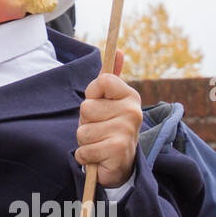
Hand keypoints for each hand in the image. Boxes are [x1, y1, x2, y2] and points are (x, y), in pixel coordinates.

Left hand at [74, 50, 142, 187]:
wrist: (122, 165)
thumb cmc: (109, 128)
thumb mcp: (110, 102)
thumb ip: (110, 78)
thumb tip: (118, 51)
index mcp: (130, 96)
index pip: (100, 81)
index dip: (92, 94)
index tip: (100, 104)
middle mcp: (133, 111)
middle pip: (86, 107)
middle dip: (85, 122)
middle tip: (100, 129)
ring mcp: (126, 131)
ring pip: (82, 130)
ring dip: (85, 141)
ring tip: (99, 143)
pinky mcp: (117, 151)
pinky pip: (83, 150)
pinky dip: (85, 157)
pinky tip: (98, 157)